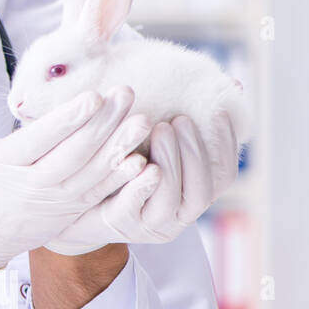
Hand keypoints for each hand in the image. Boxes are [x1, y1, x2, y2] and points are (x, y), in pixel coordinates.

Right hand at [0, 85, 151, 277]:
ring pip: (92, 174)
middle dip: (104, 124)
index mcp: (3, 167)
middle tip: (127, 93)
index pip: (40, 141)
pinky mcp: (69, 212)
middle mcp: (32, 187)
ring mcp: (54, 203)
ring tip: (143, 120)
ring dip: (119, 147)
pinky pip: (98, 194)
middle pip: (74, 154)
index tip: (92, 96)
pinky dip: (120, 179)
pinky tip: (141, 160)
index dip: (67, 120)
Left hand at [44, 110, 239, 254]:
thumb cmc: (121, 167)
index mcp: (192, 196)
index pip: (222, 175)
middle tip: (179, 119)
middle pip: (201, 187)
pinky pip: (134, 205)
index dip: (225, 145)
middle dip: (194, 150)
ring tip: (159, 128)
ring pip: (171, 197)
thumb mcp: (152, 142)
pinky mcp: (119, 225)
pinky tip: (138, 160)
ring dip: (170, 161)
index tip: (218, 112)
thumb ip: (183, 122)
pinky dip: (139, 184)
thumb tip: (233, 83)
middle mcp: (178, 215)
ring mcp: (150, 224)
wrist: (74, 203)